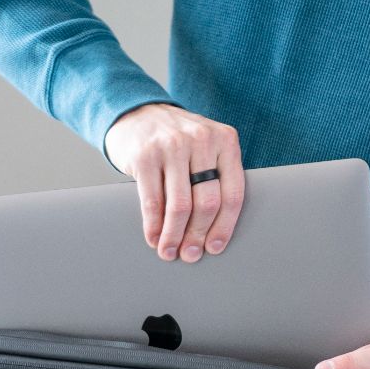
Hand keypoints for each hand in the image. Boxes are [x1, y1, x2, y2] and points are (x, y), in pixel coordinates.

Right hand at [105, 103, 244, 262]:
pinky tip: (154, 238)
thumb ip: (217, 175)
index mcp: (225, 140)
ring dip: (174, 236)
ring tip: (170, 252)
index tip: (215, 248)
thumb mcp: (206, 146)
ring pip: (179, 206)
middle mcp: (201, 140)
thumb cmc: (176, 140)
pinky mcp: (144, 155)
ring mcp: (171, 146)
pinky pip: (152, 201)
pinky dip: (153, 226)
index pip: (232, 193)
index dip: (224, 227)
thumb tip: (216, 231)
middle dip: (198, 236)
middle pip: (207, 203)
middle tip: (191, 255)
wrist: (137, 113)